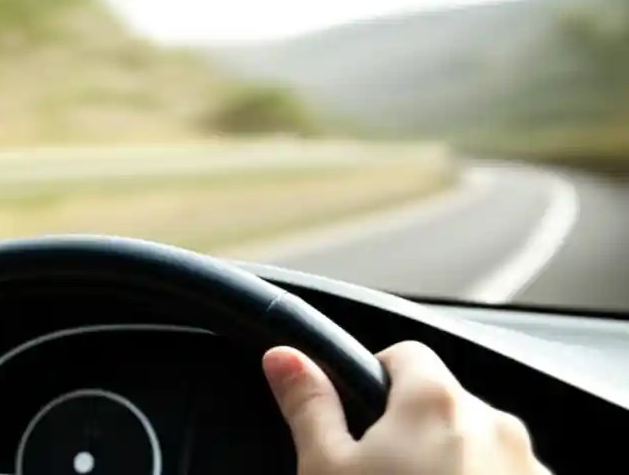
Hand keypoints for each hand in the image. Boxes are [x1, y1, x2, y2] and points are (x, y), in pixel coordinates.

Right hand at [262, 341, 549, 473]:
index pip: (403, 355)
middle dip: (412, 435)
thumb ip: (308, 407)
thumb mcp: (327, 472)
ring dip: (452, 469)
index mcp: (435, 401)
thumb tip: (285, 357)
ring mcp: (531, 470)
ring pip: (478, 451)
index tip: (358, 421)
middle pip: (443, 406)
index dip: (373, 381)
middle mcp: (495, 425)